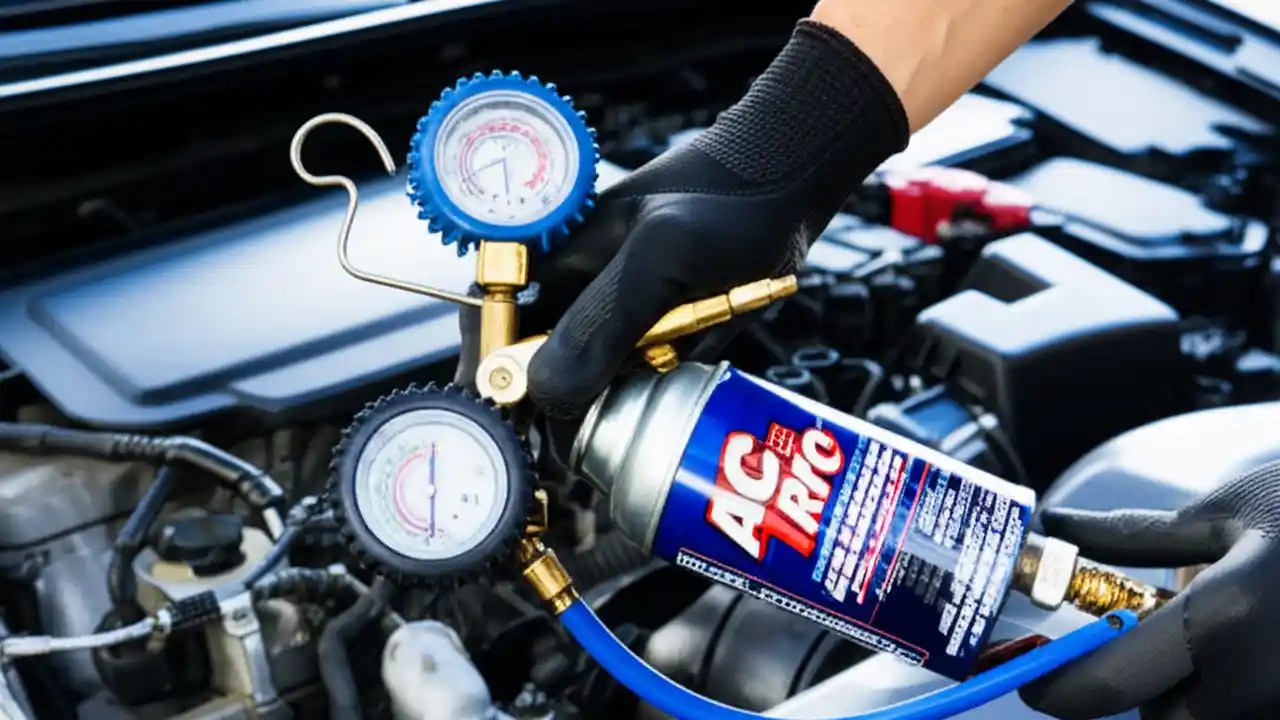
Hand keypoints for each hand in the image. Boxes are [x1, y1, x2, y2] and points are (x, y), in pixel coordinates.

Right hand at [454, 19, 906, 416]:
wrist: (787, 193)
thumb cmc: (722, 203)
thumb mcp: (662, 256)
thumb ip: (606, 321)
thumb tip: (545, 390)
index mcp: (547, 256)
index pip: (490, 321)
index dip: (490, 373)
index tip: (504, 425)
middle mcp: (568, 286)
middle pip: (529, 360)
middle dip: (546, 404)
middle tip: (573, 441)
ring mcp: (606, 311)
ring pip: (577, 378)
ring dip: (595, 405)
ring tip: (619, 423)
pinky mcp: (643, 332)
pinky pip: (623, 380)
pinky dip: (635, 397)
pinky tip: (654, 403)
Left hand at [1019, 460, 1279, 719]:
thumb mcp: (1223, 511)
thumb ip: (1129, 536)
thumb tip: (1057, 527)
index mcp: (1223, 619)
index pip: (1109, 684)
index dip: (1058, 689)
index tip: (1033, 681)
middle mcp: (1260, 680)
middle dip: (1137, 698)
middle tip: (1136, 657)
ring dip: (1189, 699)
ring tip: (1214, 643)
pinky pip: (1252, 714)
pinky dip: (1231, 697)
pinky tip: (1247, 655)